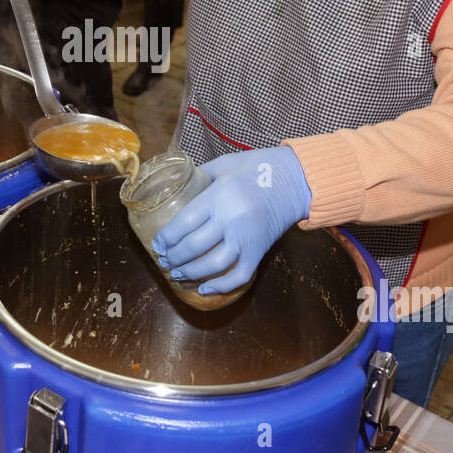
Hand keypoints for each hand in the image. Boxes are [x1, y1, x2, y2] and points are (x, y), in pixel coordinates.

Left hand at [153, 146, 312, 294]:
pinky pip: (239, 275)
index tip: (157, 245)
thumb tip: (177, 187)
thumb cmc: (257, 168)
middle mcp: (231, 219)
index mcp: (219, 195)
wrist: (295, 179)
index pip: (184, 223)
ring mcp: (247, 238)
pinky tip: (204, 288)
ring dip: (190, 273)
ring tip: (177, 274)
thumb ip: (201, 176)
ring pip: (212, 265)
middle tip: (164, 261)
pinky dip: (220, 286)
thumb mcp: (225, 164)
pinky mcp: (260, 251)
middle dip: (173, 258)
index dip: (166, 238)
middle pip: (194, 247)